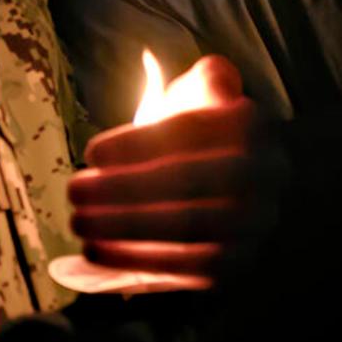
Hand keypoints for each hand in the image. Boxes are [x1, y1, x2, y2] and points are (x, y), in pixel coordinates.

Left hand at [68, 55, 287, 282]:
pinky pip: (186, 270)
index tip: (91, 151)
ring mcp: (255, 224)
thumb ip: (204, 78)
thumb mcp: (205, 96)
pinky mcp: (237, 266)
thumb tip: (194, 71)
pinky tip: (97, 252)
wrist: (243, 190)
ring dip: (125, 228)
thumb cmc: (206, 135)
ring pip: (189, 229)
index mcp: (255, 124)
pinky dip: (139, 263)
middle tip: (75, 189)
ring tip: (79, 220)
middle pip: (193, 182)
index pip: (196, 130)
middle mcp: (266, 174)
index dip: (140, 142)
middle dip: (127, 189)